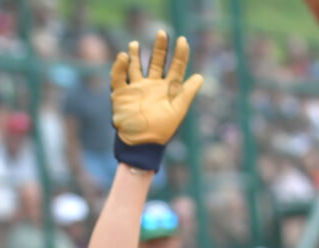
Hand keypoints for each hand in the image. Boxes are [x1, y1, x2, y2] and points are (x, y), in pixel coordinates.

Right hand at [111, 33, 203, 147]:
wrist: (141, 144)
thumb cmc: (161, 130)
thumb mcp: (177, 110)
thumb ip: (187, 93)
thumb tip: (200, 76)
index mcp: (168, 89)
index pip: (176, 67)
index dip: (180, 54)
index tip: (183, 40)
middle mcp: (153, 86)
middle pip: (157, 62)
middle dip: (160, 48)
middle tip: (162, 33)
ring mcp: (137, 88)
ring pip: (136, 66)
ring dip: (135, 55)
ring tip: (135, 44)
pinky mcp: (122, 93)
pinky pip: (119, 77)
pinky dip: (119, 67)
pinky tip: (123, 56)